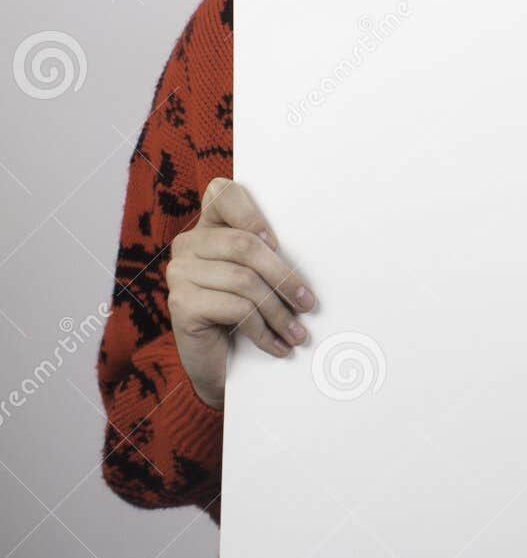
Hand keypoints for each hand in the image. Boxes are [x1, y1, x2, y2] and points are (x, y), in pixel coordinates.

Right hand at [166, 178, 316, 410]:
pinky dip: (264, 329)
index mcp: (208, 225)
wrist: (216, 364)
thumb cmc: (243, 313)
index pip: (222, 193)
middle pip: (245, 245)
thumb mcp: (257, 276)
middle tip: (308, 303)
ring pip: (245, 281)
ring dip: (279, 311)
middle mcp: (188, 244)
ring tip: (298, 332)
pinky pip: (236, 308)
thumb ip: (268, 252)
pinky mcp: (181, 304)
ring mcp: (179, 273)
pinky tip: (277, 345)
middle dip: (284, 276)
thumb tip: (316, 245)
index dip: (252, 213)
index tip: (277, 243)